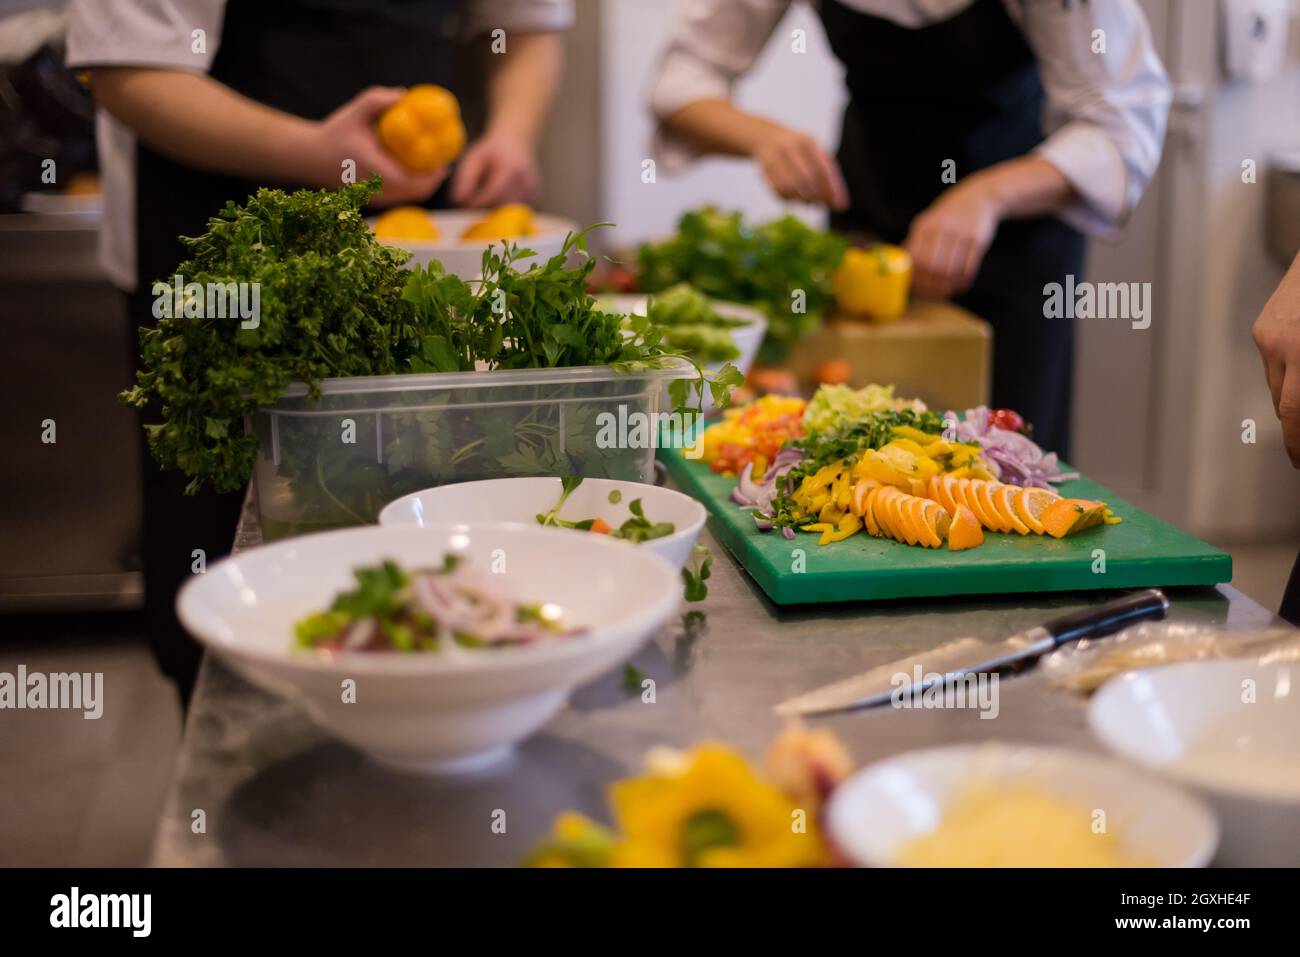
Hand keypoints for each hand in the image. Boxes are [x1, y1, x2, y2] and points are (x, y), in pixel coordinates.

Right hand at [299, 86, 446, 206]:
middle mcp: (377, 190)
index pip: (413, 183)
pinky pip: (399, 196)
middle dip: (432, 180)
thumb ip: (377, 100)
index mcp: (376, 172)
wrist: (309, 157)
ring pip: (408, 197)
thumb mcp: (354, 112)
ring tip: (431, 167)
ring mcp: (374, 199)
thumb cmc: (333, 133)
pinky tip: (414, 171)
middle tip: (442, 163)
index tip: (444, 162)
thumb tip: (403, 94)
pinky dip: (410, 187)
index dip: (432, 176)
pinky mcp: (371, 200)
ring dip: (422, 185)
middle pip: (416, 193)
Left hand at [450, 126, 539, 207]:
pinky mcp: (535, 197)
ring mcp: (532, 189)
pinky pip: (517, 210)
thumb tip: (457, 200)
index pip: (494, 191)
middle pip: (502, 204)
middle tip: (472, 203)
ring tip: (487, 196)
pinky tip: (501, 195)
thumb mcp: (475, 157)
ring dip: (495, 208)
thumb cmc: (492, 150)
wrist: (516, 141)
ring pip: (510, 210)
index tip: (465, 205)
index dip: (478, 201)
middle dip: (485, 207)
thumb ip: (465, 178)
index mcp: (510, 167)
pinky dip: (505, 207)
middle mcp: (525, 179)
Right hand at [753, 126, 847, 210]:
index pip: (822, 169)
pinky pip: (778, 191)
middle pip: (806, 179)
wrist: (765, 137)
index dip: (832, 189)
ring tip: (810, 203)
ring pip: (790, 188)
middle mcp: (789, 148)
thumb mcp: (813, 151)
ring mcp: (774, 159)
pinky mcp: (764, 171)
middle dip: (818, 197)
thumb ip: (827, 172)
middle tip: (824, 205)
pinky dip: (790, 200)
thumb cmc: (797, 149)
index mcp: (806, 142)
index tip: (840, 204)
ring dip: (802, 200)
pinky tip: (796, 199)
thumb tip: (839, 202)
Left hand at [904, 178, 1001, 299]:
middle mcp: (941, 228)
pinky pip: (968, 268)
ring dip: (948, 286)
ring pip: (951, 270)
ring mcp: (961, 234)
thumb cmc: (948, 216)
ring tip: (947, 291)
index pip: (915, 258)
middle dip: (932, 286)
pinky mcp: (977, 240)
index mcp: (924, 226)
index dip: (916, 277)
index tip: (918, 288)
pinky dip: (963, 281)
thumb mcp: (928, 222)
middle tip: (934, 294)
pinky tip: (960, 285)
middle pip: (933, 267)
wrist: (979, 197)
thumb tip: (901, 268)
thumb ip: (915, 243)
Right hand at [1252, 254, 1299, 466]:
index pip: (1293, 412)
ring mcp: (1267, 334)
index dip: (1297, 441)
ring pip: (1275, 383)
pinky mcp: (1263, 325)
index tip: (1299, 459)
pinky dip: (1287, 372)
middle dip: (1294, 426)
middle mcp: (1279, 344)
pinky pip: (1271, 361)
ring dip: (1291, 398)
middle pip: (1281, 403)